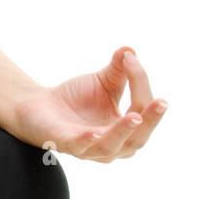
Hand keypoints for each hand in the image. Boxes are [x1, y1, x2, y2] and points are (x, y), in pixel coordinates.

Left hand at [9, 46, 166, 160]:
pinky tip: (93, 132)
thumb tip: (130, 49)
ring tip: (134, 117)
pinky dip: (87, 140)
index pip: (141, 110)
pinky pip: (79, 146)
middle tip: (160, 103)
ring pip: (111, 147)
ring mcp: (89, 149)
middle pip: (137, 138)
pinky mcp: (65, 145)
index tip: (131, 59)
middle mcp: (113, 146)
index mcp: (126, 131)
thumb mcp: (103, 82)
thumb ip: (119, 70)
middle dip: (150, 120)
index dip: (140, 84)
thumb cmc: (76, 98)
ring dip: (122, 132)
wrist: (37, 105)